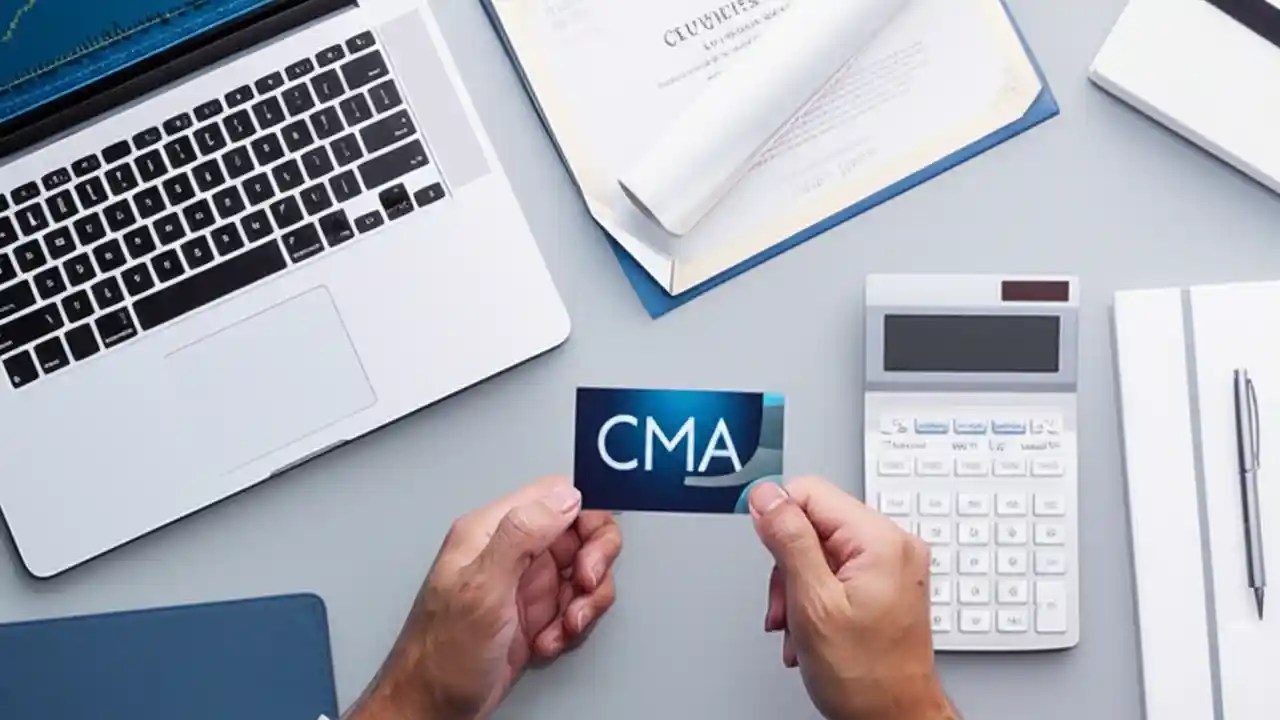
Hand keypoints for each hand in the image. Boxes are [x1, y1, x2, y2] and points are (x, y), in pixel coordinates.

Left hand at [347, 477, 621, 719]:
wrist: (431, 708)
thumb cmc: (441, 656)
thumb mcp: (482, 588)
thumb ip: (521, 535)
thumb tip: (564, 498)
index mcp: (491, 530)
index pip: (556, 495)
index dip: (587, 518)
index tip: (593, 552)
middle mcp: (509, 549)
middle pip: (579, 533)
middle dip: (594, 564)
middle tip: (584, 588)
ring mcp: (522, 580)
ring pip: (582, 571)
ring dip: (584, 602)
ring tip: (562, 625)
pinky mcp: (532, 610)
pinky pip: (574, 605)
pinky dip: (571, 626)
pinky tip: (546, 640)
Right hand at [748, 477, 956, 719]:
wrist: (895, 718)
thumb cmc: (866, 676)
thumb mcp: (812, 603)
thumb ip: (788, 540)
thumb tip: (768, 496)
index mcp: (879, 540)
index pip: (810, 492)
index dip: (778, 522)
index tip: (769, 556)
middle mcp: (892, 544)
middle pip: (813, 522)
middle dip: (788, 566)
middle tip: (787, 606)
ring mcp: (892, 564)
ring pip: (819, 549)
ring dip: (797, 588)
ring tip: (798, 625)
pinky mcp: (886, 582)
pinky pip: (836, 571)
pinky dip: (815, 597)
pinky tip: (811, 627)